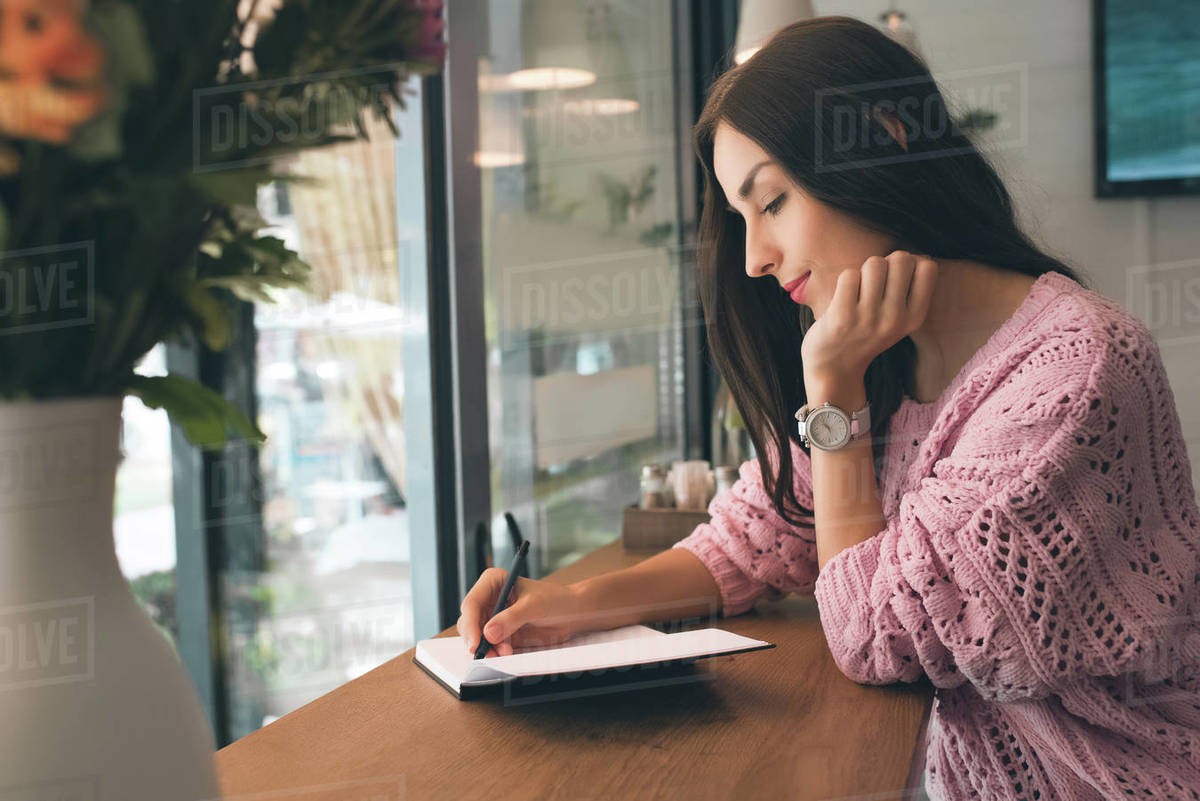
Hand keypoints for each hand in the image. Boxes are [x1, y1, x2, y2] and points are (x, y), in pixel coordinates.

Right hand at [456, 568, 584, 656]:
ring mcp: (493, 615)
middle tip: (485, 653)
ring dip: (486, 647)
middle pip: (470, 621)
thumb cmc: (556, 600)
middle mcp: (489, 597)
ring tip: (502, 653)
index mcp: (494, 581)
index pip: (472, 603)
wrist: (572, 613)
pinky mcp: (500, 631)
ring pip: (477, 635)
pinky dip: (494, 651)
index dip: (471, 623)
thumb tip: (488, 633)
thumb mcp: (534, 606)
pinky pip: (489, 644)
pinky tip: (505, 652)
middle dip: (476, 639)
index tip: (476, 642)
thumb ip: (511, 619)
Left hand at [801, 250, 937, 386]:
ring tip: (858, 291)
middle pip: (901, 259)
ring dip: (863, 271)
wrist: (834, 369)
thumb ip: (909, 289)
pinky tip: (843, 298)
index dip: (909, 263)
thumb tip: (917, 255)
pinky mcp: (843, 316)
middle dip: (885, 263)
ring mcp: (870, 317)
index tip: (895, 278)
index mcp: (914, 317)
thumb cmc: (865, 334)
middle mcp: (896, 318)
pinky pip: (849, 275)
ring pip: (874, 263)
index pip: (928, 267)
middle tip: (873, 284)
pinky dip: (845, 281)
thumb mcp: (898, 320)